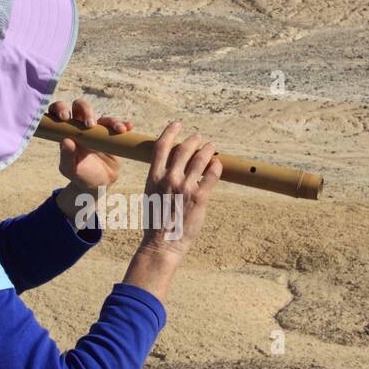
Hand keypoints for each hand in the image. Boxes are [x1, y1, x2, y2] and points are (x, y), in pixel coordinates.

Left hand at [48, 98, 131, 192]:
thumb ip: (66, 156)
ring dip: (111, 120)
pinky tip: (128, 127)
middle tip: (91, 124)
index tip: (65, 117)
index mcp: (66, 132)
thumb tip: (67, 141)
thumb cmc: (80, 175)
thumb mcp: (70, 169)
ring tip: (119, 130)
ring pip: (102, 117)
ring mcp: (96, 130)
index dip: (59, 108)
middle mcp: (80, 127)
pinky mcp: (111, 135)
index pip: (58, 112)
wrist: (99, 184)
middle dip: (86, 109)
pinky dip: (123, 124)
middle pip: (81, 107)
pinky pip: (117, 126)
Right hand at [122, 121, 221, 302]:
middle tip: (199, 138)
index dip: (170, 131)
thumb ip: (159, 179)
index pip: (161, 146)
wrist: (162, 244)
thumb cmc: (156, 221)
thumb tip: (170, 168)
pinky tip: (218, 165)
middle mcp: (169, 179)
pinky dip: (216, 167)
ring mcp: (185, 188)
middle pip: (184, 149)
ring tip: (211, 147)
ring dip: (207, 150)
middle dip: (193, 140)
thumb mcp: (150, 195)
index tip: (177, 124)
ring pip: (200, 159)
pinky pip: (212, 175)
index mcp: (154, 177)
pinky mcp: (200, 198)